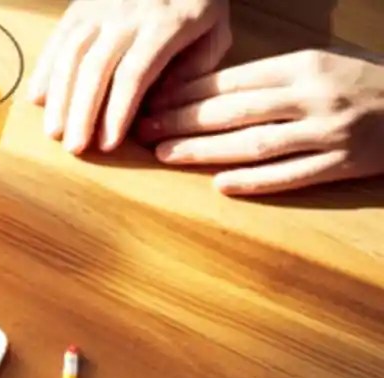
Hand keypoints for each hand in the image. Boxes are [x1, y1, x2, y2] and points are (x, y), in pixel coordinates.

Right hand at [29, 0, 230, 153]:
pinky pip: (58, 38)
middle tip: (74, 148)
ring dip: (59, 96)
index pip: (134, 74)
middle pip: (96, 68)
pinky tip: (38, 98)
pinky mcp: (81, 4)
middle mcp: (127, 14)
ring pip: (71, 54)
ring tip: (53, 131)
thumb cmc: (199, 0)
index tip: (108, 145)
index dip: (118, 112)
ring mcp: (99, 7)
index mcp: (166, 23)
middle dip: (82, 113)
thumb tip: (155, 107)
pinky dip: (45, 69)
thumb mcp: (214, 32)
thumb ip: (191, 71)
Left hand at [140, 49, 383, 194]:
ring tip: (165, 153)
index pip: (233, 81)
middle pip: (234, 111)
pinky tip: (219, 184)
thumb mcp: (319, 65)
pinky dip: (253, 181)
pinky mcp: (342, 165)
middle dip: (182, 119)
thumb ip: (269, 77)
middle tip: (143, 128)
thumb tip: (203, 92)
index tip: (151, 100)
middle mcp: (313, 97)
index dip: (188, 92)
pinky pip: (290, 175)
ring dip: (204, 150)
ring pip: (254, 144)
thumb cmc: (362, 83)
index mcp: (304, 66)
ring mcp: (328, 133)